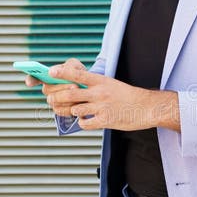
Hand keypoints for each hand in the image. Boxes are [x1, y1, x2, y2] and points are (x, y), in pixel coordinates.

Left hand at [43, 59, 179, 131]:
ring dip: (68, 111)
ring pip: (75, 110)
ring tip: (68, 111)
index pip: (78, 74)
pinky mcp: (105, 121)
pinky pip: (85, 124)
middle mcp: (100, 93)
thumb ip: (94, 86)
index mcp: (101, 81)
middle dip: (57, 97)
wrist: (146, 107)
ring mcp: (102, 107)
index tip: (51, 73)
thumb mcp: (111, 84)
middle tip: (50, 99)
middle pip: (71, 93)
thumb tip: (75, 88)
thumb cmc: (127, 95)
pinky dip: (81, 123)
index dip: (62, 73)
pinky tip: (84, 121)